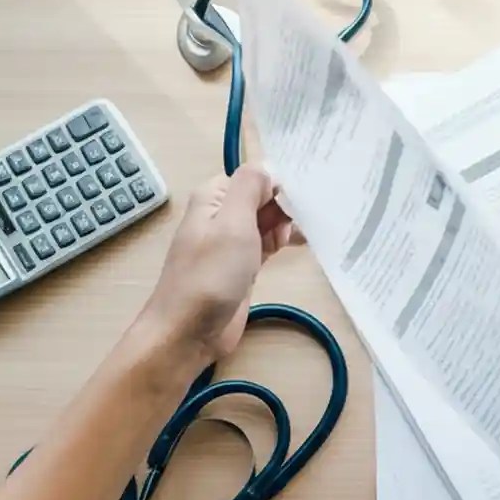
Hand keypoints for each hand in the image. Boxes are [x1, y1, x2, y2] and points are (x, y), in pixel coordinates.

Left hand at [140, 168, 300, 361]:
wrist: (188, 330)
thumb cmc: (211, 275)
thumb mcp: (232, 223)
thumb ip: (249, 188)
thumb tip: (268, 168)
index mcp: (214, 197)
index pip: (254, 176)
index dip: (280, 183)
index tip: (306, 195)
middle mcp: (222, 214)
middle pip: (262, 196)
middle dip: (288, 203)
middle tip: (311, 217)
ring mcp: (232, 242)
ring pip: (268, 220)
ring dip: (289, 222)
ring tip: (310, 232)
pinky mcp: (243, 266)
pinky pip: (268, 243)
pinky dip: (284, 241)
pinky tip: (304, 243)